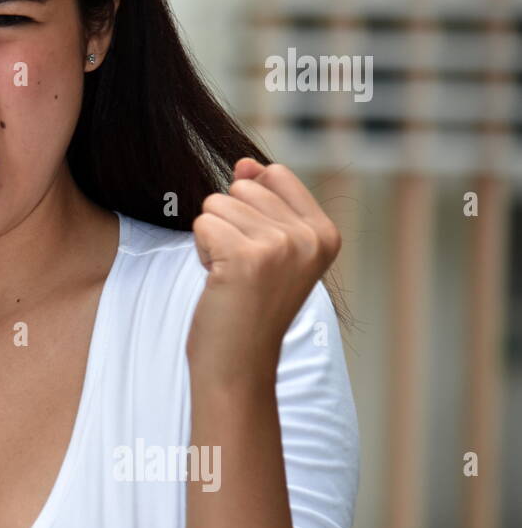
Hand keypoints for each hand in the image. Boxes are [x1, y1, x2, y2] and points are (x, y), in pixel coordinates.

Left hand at [186, 159, 340, 377]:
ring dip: (213, 240)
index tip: (258, 251)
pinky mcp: (247, 258)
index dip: (249, 207)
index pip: (275, 175)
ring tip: (230, 277)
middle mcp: (310, 237)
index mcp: (325, 233)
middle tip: (241, 269)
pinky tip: (219, 282)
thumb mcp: (267, 249)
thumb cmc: (248, 308)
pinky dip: (201, 252)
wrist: (238, 366)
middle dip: (228, 224)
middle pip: (241, 188)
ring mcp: (282, 246)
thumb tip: (244, 161)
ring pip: (216, 204)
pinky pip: (202, 224)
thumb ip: (262, 201)